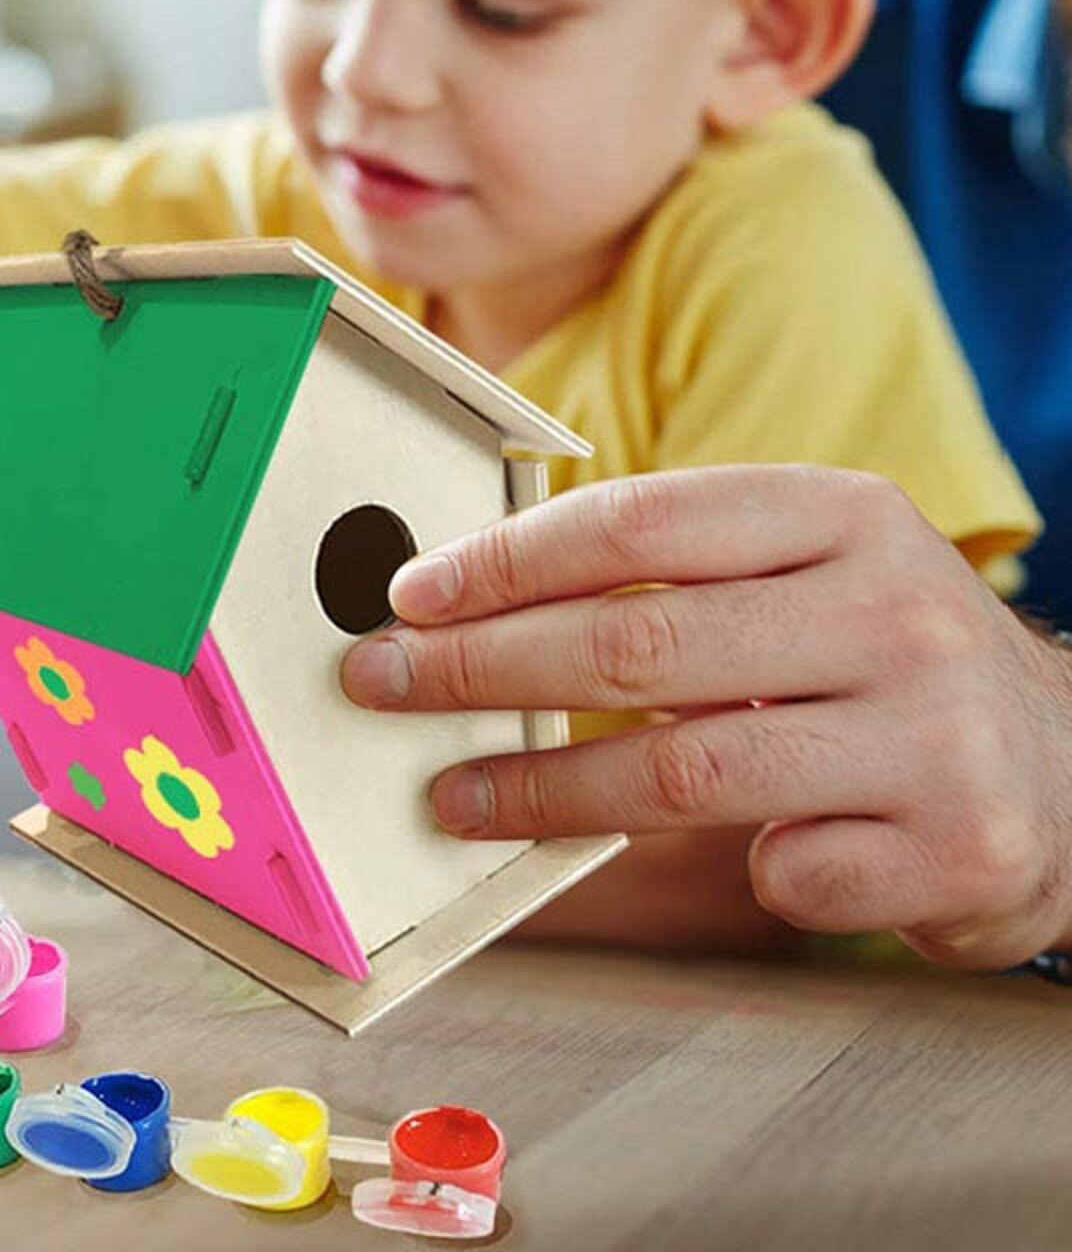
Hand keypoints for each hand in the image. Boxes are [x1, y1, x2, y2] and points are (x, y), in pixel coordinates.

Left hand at [340, 465, 1071, 969]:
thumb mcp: (801, 576)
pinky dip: (732, 873)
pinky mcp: (960, 844)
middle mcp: (893, 605)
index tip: (411, 596)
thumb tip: (474, 611)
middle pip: (635, 643)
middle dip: (481, 668)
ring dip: (541, 789)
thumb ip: (672, 582)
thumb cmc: (879, 660)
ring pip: (683, 767)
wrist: (1069, 765)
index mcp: (840, 513)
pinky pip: (785, 871)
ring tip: (454, 795)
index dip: (504, 561)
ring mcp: (934, 730)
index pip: (635, 523)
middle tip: (383, 684)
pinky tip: (730, 859)